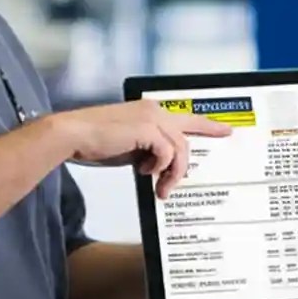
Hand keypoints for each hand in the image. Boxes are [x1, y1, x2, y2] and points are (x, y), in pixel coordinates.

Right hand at [49, 100, 231, 198]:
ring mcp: (150, 117)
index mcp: (149, 111)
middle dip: (206, 136)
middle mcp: (153, 110)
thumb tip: (160, 167)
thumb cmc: (95, 142)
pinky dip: (159, 167)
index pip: (183, 117)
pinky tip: (144, 173)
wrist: (73, 136)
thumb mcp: (129, 147)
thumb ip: (148, 151)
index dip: (206, 123)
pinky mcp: (145, 129)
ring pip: (180, 147)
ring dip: (173, 172)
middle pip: (189, 129)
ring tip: (162, 188)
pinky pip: (166, 153)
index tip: (223, 128)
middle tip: (224, 138)